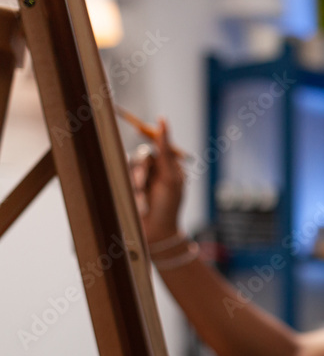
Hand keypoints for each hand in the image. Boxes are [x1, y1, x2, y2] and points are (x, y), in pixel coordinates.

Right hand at [132, 118, 184, 243]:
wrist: (156, 233)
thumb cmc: (169, 206)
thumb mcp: (170, 177)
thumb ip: (164, 151)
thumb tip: (161, 122)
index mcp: (169, 165)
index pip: (158, 143)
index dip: (150, 136)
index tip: (140, 127)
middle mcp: (154, 169)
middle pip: (142, 155)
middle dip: (142, 169)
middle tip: (144, 183)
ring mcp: (139, 178)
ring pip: (130, 166)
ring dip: (135, 181)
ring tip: (142, 197)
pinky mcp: (125, 186)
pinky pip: (121, 176)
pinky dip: (129, 187)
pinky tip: (137, 201)